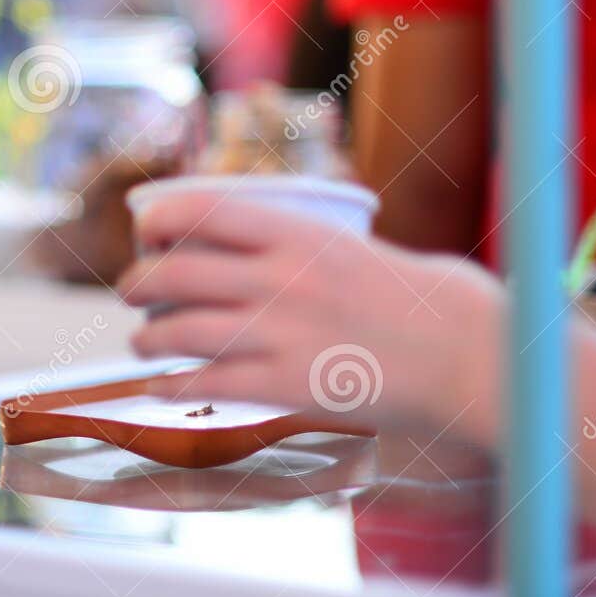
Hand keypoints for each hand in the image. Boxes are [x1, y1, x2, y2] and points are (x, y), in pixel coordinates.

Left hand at [117, 190, 504, 440]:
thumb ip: (296, 244)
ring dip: (146, 336)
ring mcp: (282, 333)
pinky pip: (207, 383)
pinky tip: (160, 385)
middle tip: (129, 291)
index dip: (160, 220)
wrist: (467, 354)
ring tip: (141, 340)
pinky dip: (171, 384)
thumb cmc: (415, 297)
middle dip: (137, 282)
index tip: (146, 230)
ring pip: (179, 329)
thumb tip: (240, 243)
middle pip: (176, 272)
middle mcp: (281, 279)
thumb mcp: (352, 247)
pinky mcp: (288, 385)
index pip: (204, 211)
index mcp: (299, 235)